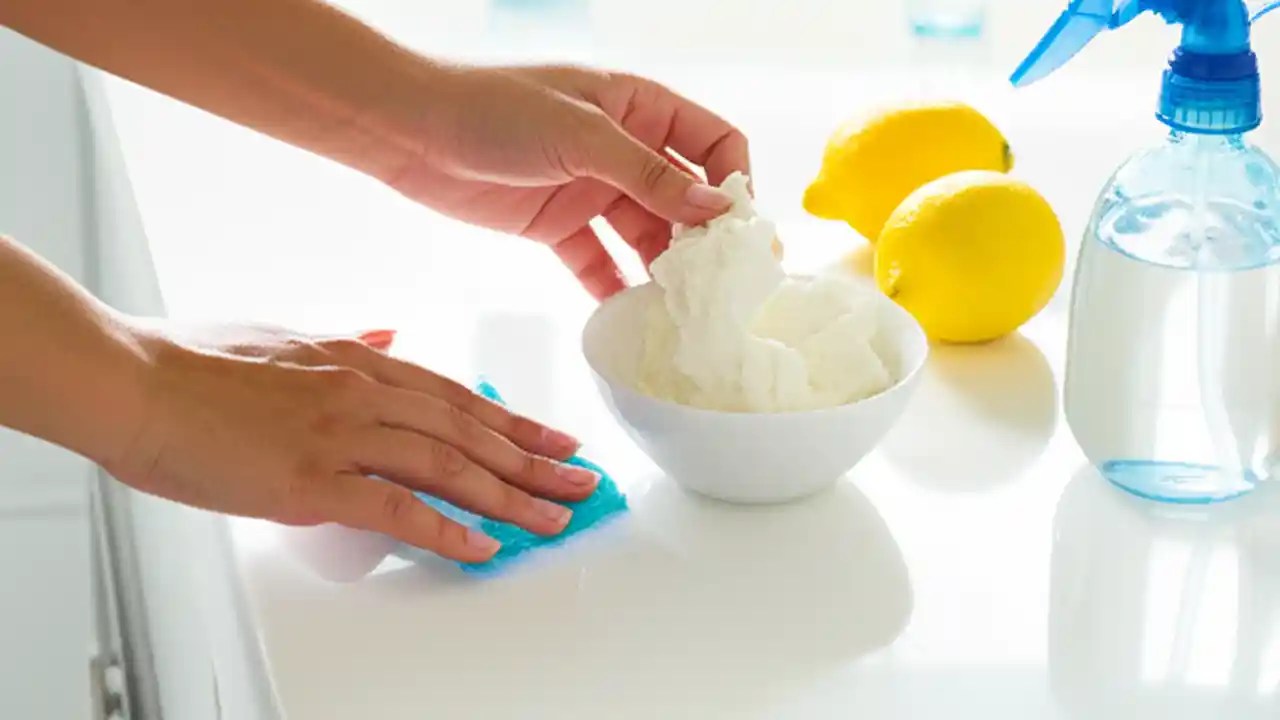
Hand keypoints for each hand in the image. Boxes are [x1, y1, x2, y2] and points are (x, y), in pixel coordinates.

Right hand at [109, 323, 598, 562]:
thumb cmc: (191, 362)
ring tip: (553, 520)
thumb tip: (391, 338)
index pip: (456, 395)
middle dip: (533, 461)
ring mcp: (340, 435)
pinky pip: (397, 509)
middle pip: (469, 431)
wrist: (130, 379)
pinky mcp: (310, 479)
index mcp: (357, 360)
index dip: (514, 420)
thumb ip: (345, 342)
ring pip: (449, 467)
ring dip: (509, 498)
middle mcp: (362, 392)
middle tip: (580, 482)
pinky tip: (482, 546)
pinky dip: (446, 529)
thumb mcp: (281, 336)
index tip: (554, 439)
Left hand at [389, 64, 750, 299]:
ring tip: (680, 309)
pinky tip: (628, 316)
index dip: (734, 182)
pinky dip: (614, 288)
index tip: (741, 231)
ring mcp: (592, 188)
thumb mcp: (582, 135)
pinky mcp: (558, 225)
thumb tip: (716, 207)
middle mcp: (624, 148)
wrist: (410, 130)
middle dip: (705, 238)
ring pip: (646, 235)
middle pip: (685, 196)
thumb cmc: (494, 107)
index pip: (714, 142)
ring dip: (664, 270)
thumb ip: (649, 175)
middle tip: (723, 285)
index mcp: (639, 106)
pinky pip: (599, 262)